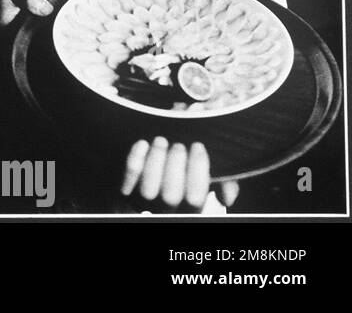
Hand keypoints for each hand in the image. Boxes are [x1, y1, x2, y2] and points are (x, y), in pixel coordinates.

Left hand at [120, 137, 239, 210]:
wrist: (162, 165)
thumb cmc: (191, 169)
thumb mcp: (212, 177)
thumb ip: (225, 182)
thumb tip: (226, 199)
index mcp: (191, 211)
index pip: (196, 198)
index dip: (197, 170)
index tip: (198, 145)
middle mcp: (168, 212)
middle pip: (170, 197)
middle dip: (174, 166)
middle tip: (178, 144)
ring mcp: (144, 207)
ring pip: (147, 192)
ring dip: (154, 162)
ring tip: (161, 140)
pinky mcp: (125, 197)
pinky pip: (126, 182)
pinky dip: (134, 161)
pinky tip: (143, 143)